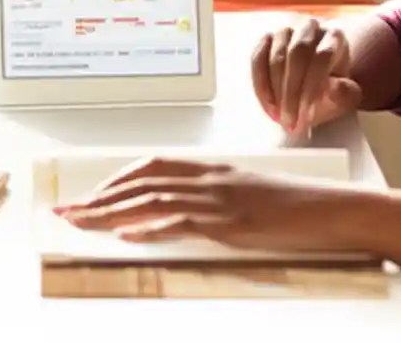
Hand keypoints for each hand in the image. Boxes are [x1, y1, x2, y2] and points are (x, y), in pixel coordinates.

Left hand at [53, 157, 370, 252]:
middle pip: (142, 182)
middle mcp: (210, 179)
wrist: (332, 208)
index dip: (117, 178)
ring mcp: (220, 199)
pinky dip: (151, 228)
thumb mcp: (248, 194)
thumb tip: (179, 213)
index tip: (91, 195)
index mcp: (213, 169)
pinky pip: (183, 222)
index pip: (152, 165)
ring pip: (153, 199)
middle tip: (67, 211)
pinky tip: (128, 235)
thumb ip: (215, 197)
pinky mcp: (232, 222)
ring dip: (111, 213)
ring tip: (82, 224)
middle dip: (99, 198)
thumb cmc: (295, 206)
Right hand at [252, 18, 362, 132]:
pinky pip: (257, 59)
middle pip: (297, 53)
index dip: (313, 87)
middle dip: (291, 92)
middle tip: (290, 122)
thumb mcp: (345, 98)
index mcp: (335, 36)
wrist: (315, 84)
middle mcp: (310, 27)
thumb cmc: (331, 91)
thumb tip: (336, 87)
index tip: (307, 117)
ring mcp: (286, 31)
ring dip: (275, 91)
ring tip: (280, 118)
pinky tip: (268, 106)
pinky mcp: (266, 39)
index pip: (322, 56)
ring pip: (276, 57)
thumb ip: (345, 94)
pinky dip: (261, 85)